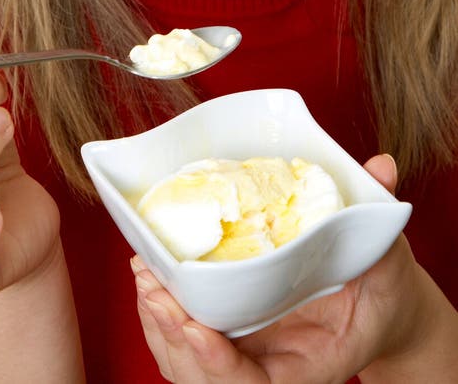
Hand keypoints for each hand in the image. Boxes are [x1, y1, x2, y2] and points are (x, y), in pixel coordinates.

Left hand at [132, 155, 426, 382]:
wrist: (377, 308)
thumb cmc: (382, 292)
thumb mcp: (387, 262)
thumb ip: (379, 224)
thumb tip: (379, 168)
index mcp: (305, 364)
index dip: (218, 365)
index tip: (194, 328)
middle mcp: (267, 365)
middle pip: (205, 374)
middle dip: (172, 334)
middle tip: (152, 284)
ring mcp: (245, 352)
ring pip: (187, 359)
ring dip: (158, 321)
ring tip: (144, 275)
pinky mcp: (232, 332)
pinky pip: (186, 336)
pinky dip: (162, 312)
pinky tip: (151, 275)